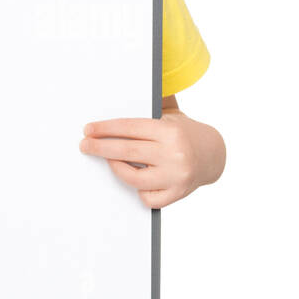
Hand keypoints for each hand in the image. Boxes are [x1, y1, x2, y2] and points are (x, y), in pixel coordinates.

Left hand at [79, 113, 204, 208]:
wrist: (213, 155)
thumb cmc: (186, 133)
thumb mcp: (172, 114)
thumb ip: (151, 107)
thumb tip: (125, 100)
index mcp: (171, 131)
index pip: (131, 128)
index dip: (106, 129)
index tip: (89, 130)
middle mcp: (174, 154)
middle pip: (128, 151)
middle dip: (101, 148)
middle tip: (85, 146)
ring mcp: (175, 177)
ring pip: (133, 177)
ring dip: (116, 168)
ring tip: (108, 160)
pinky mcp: (176, 194)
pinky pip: (146, 197)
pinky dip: (137, 190)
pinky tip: (134, 179)